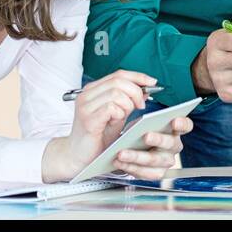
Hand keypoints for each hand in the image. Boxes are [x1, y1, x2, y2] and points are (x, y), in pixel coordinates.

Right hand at [57, 69, 192, 180]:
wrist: (78, 156)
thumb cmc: (98, 136)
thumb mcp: (117, 114)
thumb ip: (128, 100)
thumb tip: (146, 88)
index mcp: (93, 90)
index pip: (119, 74)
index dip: (138, 77)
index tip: (152, 82)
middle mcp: (87, 94)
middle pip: (119, 81)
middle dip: (136, 91)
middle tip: (141, 105)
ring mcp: (85, 105)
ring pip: (116, 93)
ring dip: (128, 104)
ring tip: (125, 116)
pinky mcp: (88, 118)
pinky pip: (111, 107)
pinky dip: (119, 113)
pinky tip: (116, 121)